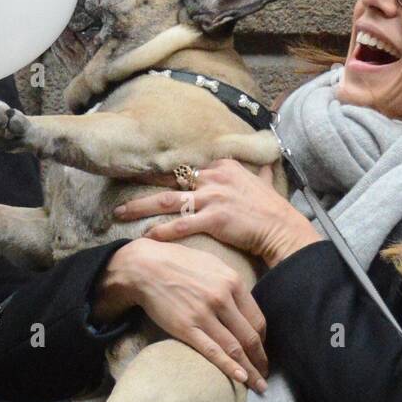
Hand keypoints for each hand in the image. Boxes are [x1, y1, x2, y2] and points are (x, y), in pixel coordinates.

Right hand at [93, 236, 268, 391]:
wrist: (144, 266)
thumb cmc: (177, 262)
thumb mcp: (212, 264)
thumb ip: (230, 283)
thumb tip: (242, 305)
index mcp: (232, 282)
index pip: (257, 319)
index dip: (263, 340)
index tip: (262, 352)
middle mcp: (222, 299)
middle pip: (250, 337)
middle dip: (261, 360)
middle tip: (265, 375)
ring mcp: (204, 315)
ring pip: (234, 348)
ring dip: (250, 370)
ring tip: (258, 386)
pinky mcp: (186, 328)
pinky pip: (212, 351)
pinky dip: (228, 367)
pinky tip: (240, 378)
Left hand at [112, 158, 319, 267]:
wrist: (282, 229)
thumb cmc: (272, 211)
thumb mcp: (263, 184)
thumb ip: (259, 174)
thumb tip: (266, 165)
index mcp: (222, 167)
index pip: (185, 169)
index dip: (161, 174)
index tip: (141, 178)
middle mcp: (214, 177)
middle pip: (169, 180)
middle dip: (140, 186)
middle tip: (119, 194)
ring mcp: (213, 197)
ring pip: (168, 201)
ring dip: (140, 207)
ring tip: (119, 214)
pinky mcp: (214, 218)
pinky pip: (180, 225)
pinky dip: (162, 231)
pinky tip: (146, 237)